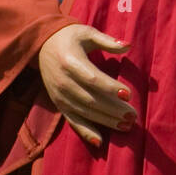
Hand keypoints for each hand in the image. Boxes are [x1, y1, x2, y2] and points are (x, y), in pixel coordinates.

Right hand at [38, 24, 134, 148]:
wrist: (42, 45)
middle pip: (91, 99)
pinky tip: (100, 142)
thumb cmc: (70, 37)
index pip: (92, 78)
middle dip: (113, 109)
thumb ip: (107, 41)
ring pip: (85, 112)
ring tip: (127, 126)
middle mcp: (63, 81)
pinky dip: (86, 132)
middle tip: (133, 116)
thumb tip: (128, 45)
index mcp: (70, 61)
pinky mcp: (59, 104)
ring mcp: (59, 95)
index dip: (110, 88)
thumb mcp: (87, 33)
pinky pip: (72, 121)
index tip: (129, 94)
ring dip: (106, 121)